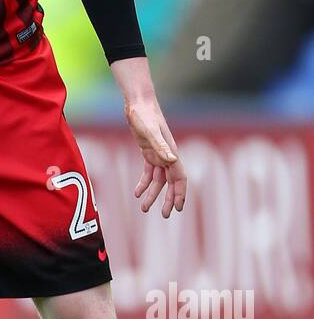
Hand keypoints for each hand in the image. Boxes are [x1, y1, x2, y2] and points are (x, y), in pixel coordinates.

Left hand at [125, 98, 186, 217]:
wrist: (138, 103)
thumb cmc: (145, 116)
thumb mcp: (151, 132)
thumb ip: (161, 147)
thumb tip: (172, 161)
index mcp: (171, 153)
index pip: (180, 178)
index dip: (180, 193)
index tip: (178, 208)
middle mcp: (167, 155)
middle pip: (171, 182)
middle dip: (168, 199)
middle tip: (164, 215)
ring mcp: (158, 154)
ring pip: (158, 180)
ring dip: (153, 194)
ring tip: (144, 208)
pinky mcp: (148, 151)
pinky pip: (148, 172)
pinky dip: (144, 183)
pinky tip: (137, 192)